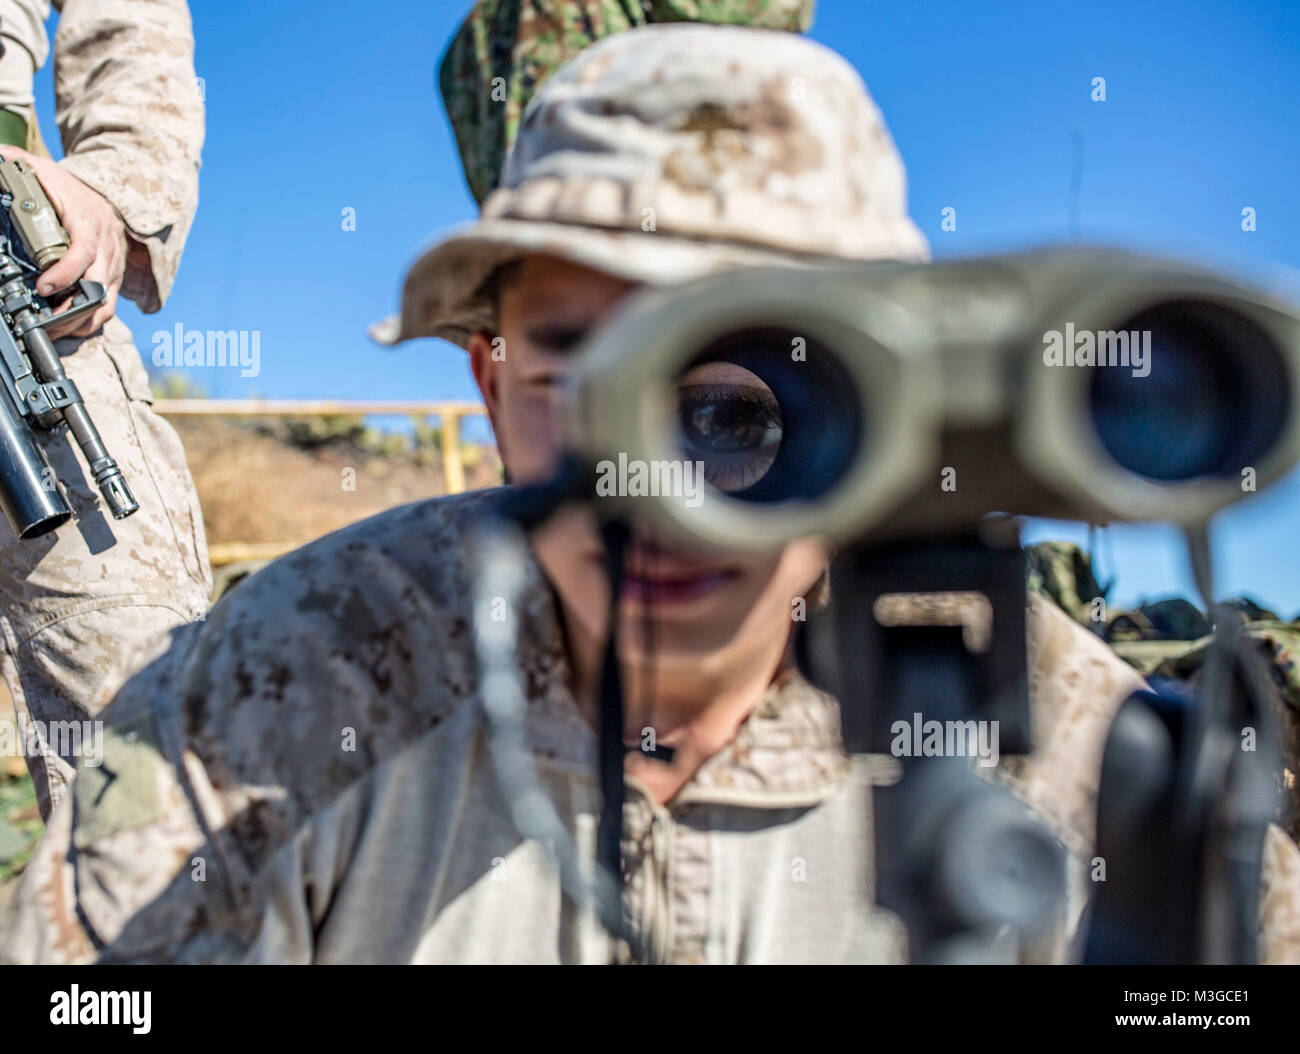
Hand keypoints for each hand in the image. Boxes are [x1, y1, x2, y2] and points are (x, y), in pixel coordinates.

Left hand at [0, 144, 126, 338]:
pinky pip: (108, 308)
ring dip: (81, 322)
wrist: (105, 199)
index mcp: (90, 223)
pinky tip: (69, 329)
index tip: (44, 286)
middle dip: (72, 310)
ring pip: (106, 304)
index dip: (66, 272)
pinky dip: (90, 323)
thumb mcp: (43, 171)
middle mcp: (107, 249)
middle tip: (45, 322)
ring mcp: (113, 267)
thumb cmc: (70, 189)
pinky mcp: (113, 281)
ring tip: (54, 332)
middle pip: (98, 288)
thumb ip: (16, 163)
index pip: (84, 252)